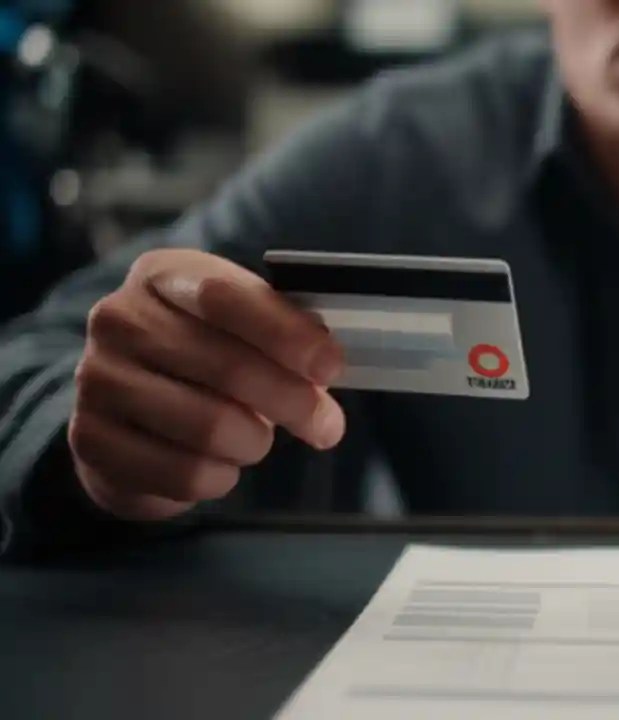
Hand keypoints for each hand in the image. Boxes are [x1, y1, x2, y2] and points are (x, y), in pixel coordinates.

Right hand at [70, 249, 346, 521]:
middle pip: (226, 367)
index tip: (332, 368)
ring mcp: (97, 380)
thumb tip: (326, 367)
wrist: (130, 411)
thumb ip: (285, 336)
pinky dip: (221, 477)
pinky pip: (184, 474)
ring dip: (255, 443)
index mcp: (163, 275)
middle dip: (294, 402)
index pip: (225, 296)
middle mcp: (118, 320)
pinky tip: (220, 464)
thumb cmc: (207, 357)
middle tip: (328, 426)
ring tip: (257, 440)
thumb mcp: (242, 327)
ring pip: (209, 427)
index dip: (286, 334)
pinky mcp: (91, 442)